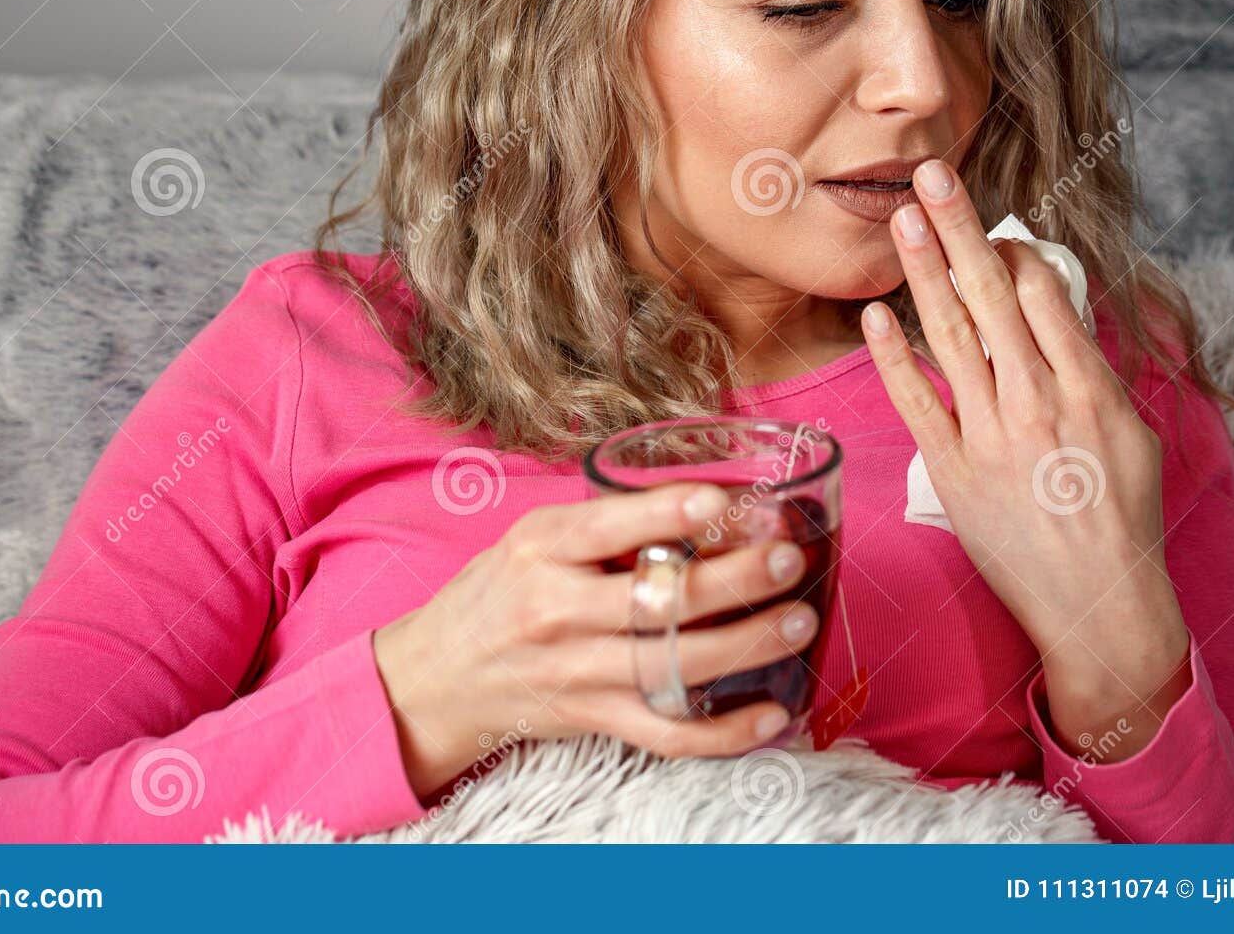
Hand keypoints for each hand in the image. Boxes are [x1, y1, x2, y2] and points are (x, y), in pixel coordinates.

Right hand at [372, 482, 818, 797]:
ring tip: (799, 621)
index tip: (722, 500)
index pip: (608, 526)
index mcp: (541, 549)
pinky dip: (726, 732)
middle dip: (735, 579)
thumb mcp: (532, 540)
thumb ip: (603, 524)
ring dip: (748, 645)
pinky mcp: (593, 718)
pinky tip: (774, 713)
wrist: (434, 679)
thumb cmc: (497, 595)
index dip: (667, 512)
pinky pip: (668, 734)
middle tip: (788, 559)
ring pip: (672, 666)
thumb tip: (706, 504)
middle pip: (655, 600)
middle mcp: (556, 610)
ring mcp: (576, 671)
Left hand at [860, 158, 1190, 756]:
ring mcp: (990, 436)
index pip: (1044, 296)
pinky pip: (917, 402)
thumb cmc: (1123, 519)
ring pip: (951, 336)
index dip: (1014, 250)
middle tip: (931, 174)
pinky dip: (893, 356)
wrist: (1099, 604)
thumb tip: (1065, 319)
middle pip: (991, 297)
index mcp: (1090, 390)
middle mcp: (1038, 403)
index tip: (995, 224)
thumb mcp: (1135, 435)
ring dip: (924, 271)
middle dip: (960, 228)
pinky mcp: (952, 470)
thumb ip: (1097, 373)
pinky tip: (876, 314)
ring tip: (901, 219)